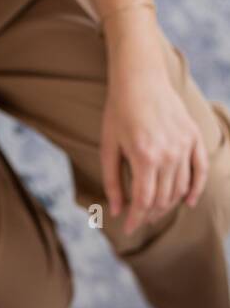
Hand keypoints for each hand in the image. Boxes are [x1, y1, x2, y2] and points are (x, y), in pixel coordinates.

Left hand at [102, 39, 207, 235]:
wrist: (140, 77)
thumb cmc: (119, 112)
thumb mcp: (108, 148)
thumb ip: (112, 182)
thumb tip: (116, 212)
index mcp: (144, 157)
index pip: (143, 201)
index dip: (135, 219)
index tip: (128, 229)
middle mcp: (168, 153)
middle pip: (163, 198)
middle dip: (149, 215)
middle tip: (139, 220)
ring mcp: (184, 145)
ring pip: (180, 188)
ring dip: (168, 205)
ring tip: (155, 212)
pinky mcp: (193, 136)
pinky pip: (199, 170)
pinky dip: (196, 188)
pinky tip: (189, 202)